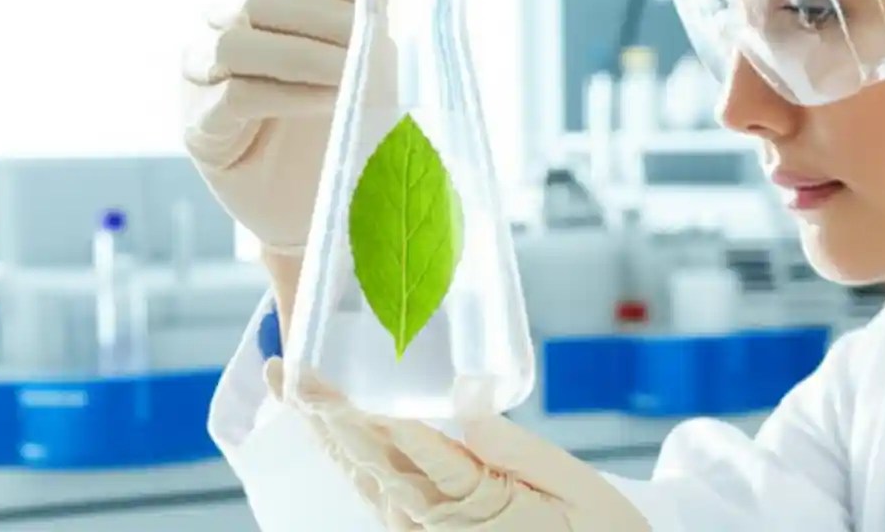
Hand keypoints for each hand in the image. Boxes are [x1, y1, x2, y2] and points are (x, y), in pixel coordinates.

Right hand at [182, 0, 365, 256]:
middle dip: (318, 15)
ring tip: (349, 77)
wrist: (317, 211)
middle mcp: (224, 35)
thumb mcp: (365, 76)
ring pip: (235, 41)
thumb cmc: (341, 136)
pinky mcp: (199, 127)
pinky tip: (329, 104)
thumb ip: (363, 35)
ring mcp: (202, 78)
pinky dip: (289, 96)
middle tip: (365, 41)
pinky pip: (234, 96)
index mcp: (265, 13)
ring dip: (303, 56)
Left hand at [263, 360, 649, 531]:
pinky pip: (377, 489)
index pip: (408, 452)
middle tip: (286, 368)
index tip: (320, 384)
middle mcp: (439, 522)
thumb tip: (466, 395)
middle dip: (324, 414)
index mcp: (478, 506)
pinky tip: (330, 423)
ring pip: (364, 476)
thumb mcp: (573, 487)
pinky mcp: (426, 529)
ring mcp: (427, 530)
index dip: (357, 415)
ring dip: (325, 430)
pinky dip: (348, 452)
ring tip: (292, 385)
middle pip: (370, 461)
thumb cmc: (598, 529)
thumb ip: (515, 448)